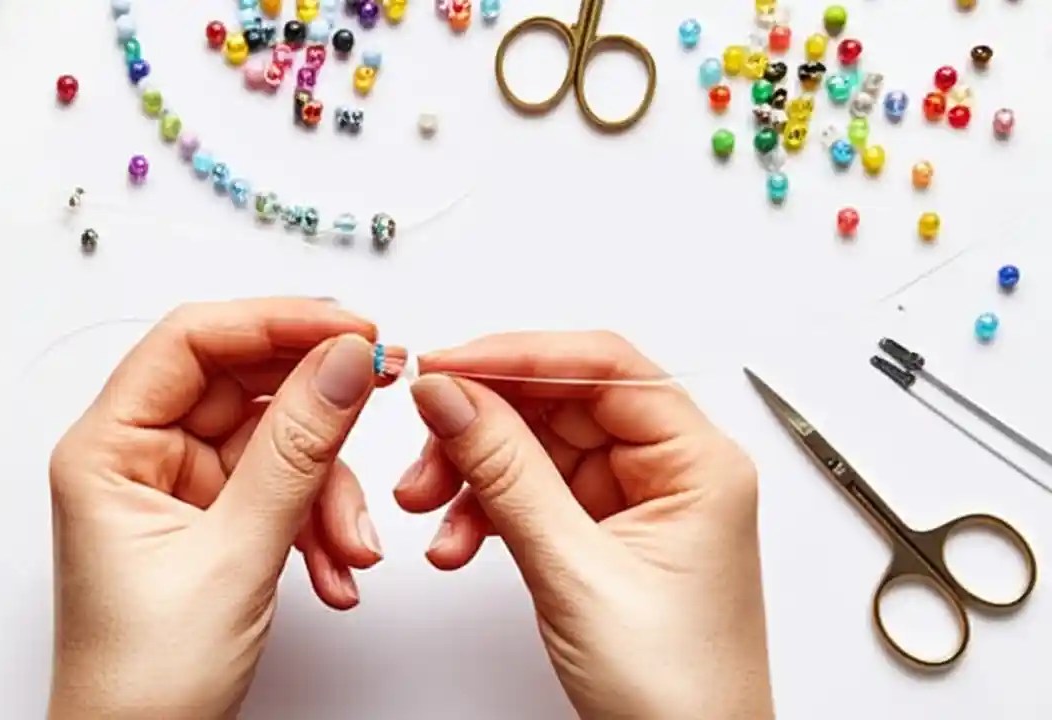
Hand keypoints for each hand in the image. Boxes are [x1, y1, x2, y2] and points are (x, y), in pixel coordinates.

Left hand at [48, 298, 401, 718]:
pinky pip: (281, 490)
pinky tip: (335, 567)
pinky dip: (318, 522)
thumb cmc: (142, 681)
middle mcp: (139, 458)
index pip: (192, 341)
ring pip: (275, 443)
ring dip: (327, 489)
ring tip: (353, 542)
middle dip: (318, 408)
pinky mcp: (212, 521)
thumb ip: (296, 451)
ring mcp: (179, 490)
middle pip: (242, 385)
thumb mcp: (236, 555)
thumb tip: (340, 364)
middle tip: (380, 387)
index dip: (274, 321)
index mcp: (108, 450)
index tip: (347, 328)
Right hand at [398, 332, 772, 719]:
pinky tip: (456, 540)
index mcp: (699, 463)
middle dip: (483, 424)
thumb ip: (506, 473)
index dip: (520, 355)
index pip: (606, 368)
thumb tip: (452, 396)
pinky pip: (533, 495)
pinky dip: (486, 512)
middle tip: (423, 438)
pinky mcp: (604, 536)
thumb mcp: (576, 571)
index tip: (448, 365)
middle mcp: (672, 471)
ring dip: (473, 473)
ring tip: (428, 505)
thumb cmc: (678, 693)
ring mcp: (635, 503)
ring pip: (537, 450)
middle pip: (562, 404)